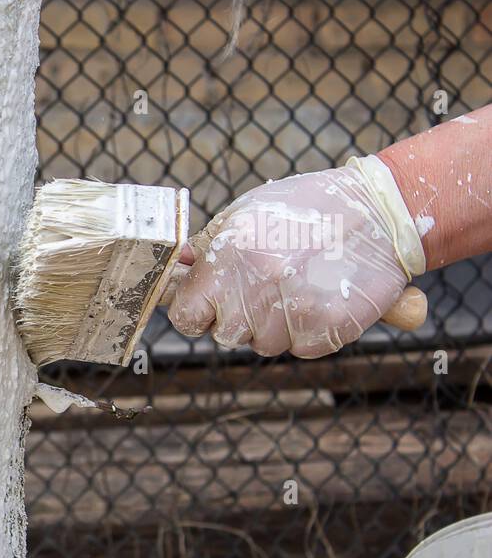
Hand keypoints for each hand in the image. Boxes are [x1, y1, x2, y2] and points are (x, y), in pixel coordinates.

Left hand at [168, 157, 422, 357]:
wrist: (382, 209)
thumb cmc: (306, 209)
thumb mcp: (246, 214)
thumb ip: (206, 249)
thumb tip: (176, 272)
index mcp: (231, 254)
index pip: (185, 315)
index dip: (196, 313)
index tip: (209, 305)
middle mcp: (260, 282)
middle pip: (224, 335)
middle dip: (238, 319)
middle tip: (266, 288)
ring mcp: (296, 308)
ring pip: (263, 345)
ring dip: (276, 326)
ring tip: (299, 286)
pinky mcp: (329, 327)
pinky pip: (300, 348)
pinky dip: (309, 332)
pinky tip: (321, 297)